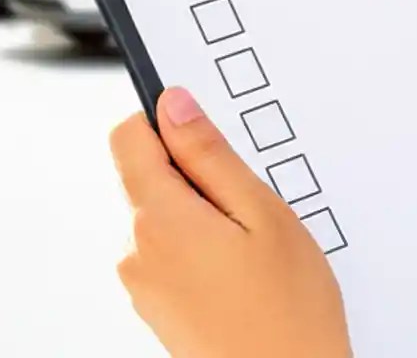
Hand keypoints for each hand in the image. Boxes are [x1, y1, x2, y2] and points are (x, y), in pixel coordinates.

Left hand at [110, 88, 350, 357]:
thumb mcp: (262, 213)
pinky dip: (203, 248)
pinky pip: (171, 251)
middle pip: (149, 176)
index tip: (204, 130)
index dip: (166, 120)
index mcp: (159, 219)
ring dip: (204, 215)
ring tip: (254, 248)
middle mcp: (136, 249)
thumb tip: (174, 105)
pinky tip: (243, 272)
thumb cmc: (288, 311)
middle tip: (252, 206)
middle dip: (198, 176)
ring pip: (164, 214)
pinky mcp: (156, 304)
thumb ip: (210, 155)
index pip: (128, 135)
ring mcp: (143, 281)